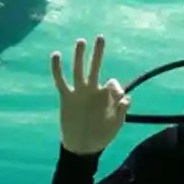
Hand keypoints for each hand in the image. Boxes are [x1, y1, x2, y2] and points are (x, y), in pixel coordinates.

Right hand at [50, 35, 129, 154]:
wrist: (82, 146)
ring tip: (81, 41)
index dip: (116, 87)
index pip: (113, 84)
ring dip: (80, 56)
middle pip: (95, 67)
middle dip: (98, 53)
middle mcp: (92, 90)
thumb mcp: (116, 125)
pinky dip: (57, 69)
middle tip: (100, 37)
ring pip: (78, 70)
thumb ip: (122, 111)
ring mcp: (79, 92)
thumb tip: (127, 97)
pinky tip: (56, 55)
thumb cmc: (101, 136)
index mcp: (106, 96)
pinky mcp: (66, 97)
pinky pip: (60, 81)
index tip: (117, 97)